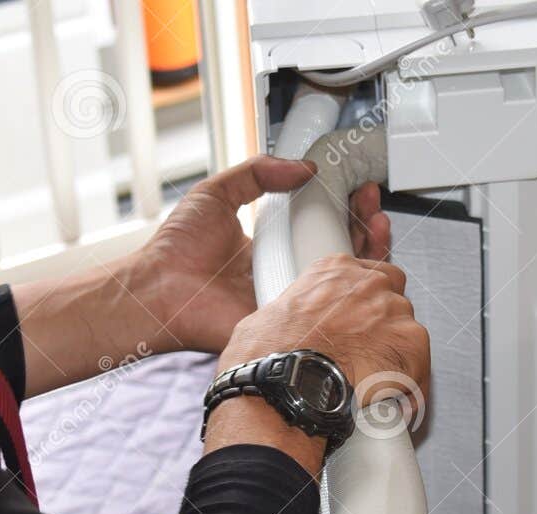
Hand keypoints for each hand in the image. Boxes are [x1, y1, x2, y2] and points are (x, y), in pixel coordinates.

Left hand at [136, 156, 392, 354]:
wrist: (159, 291)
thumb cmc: (176, 250)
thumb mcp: (216, 192)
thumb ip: (255, 173)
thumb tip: (300, 167)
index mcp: (269, 246)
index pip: (318, 225)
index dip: (342, 207)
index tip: (357, 187)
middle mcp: (284, 272)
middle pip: (339, 252)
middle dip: (364, 226)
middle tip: (372, 203)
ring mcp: (289, 299)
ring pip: (343, 282)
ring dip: (368, 254)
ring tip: (377, 225)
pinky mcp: (289, 322)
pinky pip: (327, 311)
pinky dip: (352, 292)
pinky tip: (364, 266)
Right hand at [217, 254, 429, 409]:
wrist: (283, 382)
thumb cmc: (269, 355)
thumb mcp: (267, 317)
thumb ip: (292, 314)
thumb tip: (285, 332)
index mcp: (335, 270)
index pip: (367, 276)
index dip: (365, 305)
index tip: (359, 323)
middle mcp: (369, 284)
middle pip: (393, 301)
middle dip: (382, 330)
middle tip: (364, 356)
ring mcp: (394, 312)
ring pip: (409, 334)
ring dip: (395, 359)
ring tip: (373, 388)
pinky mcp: (410, 345)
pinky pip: (420, 371)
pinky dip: (409, 391)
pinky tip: (390, 407)